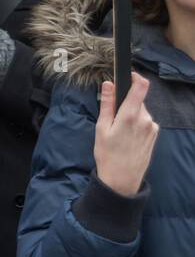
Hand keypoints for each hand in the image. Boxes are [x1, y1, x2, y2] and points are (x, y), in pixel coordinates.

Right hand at [94, 74, 158, 196]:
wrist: (121, 180)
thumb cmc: (108, 155)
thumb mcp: (102, 128)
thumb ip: (107, 104)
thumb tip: (108, 84)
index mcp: (130, 115)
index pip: (141, 86)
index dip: (135, 77)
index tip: (128, 77)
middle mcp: (145, 119)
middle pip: (138, 100)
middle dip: (126, 104)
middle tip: (113, 119)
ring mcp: (152, 127)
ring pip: (141, 112)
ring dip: (131, 115)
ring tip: (119, 133)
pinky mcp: (154, 135)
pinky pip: (145, 122)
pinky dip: (136, 125)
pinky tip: (127, 138)